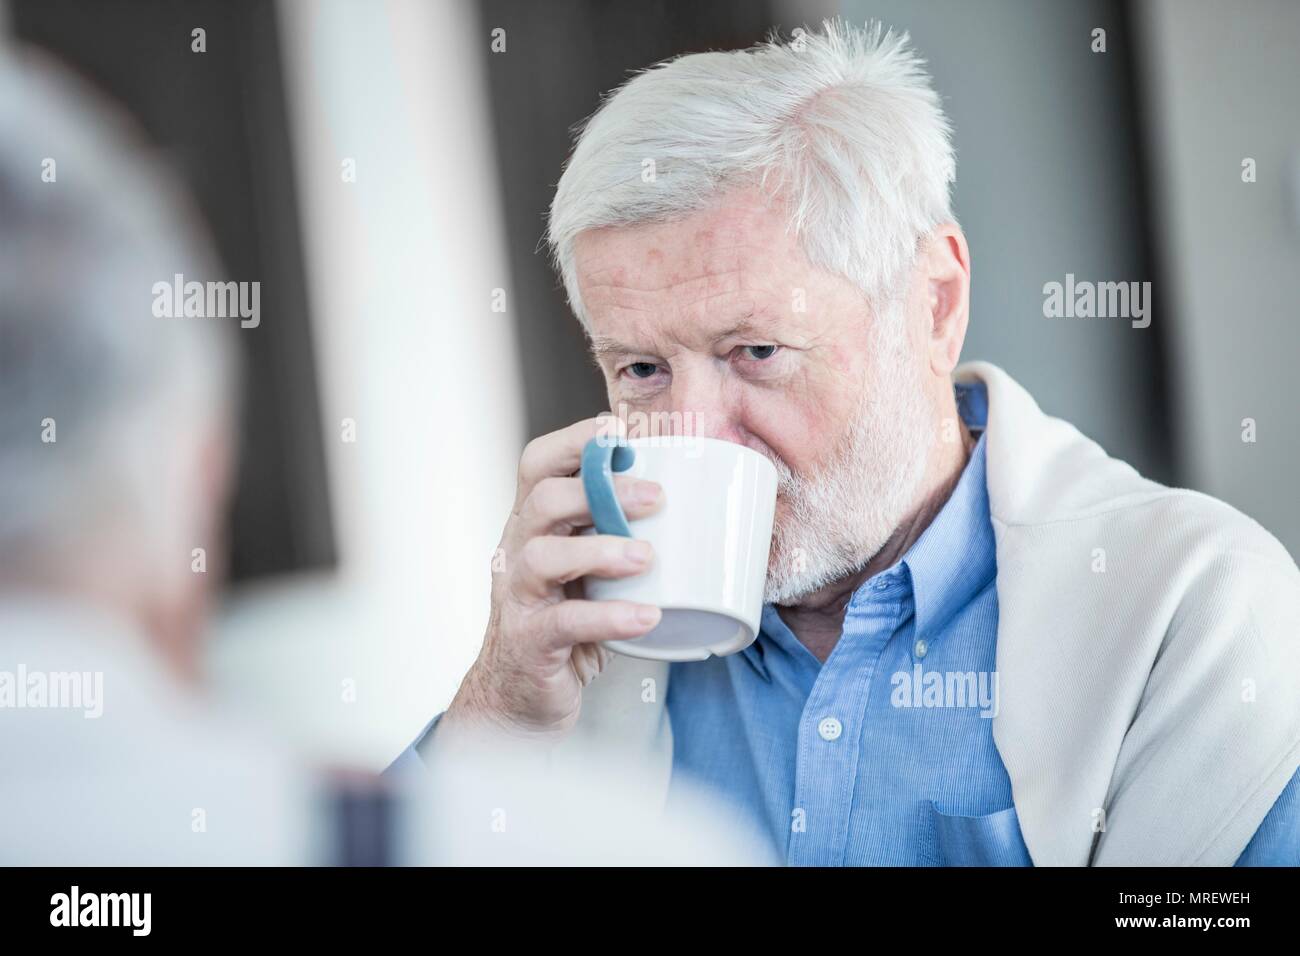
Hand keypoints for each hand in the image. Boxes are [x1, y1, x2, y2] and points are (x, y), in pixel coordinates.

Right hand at [443, 417, 662, 740]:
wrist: (522, 698)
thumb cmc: (568, 622)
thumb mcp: (589, 568)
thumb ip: (620, 532)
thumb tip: (698, 500)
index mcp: (533, 522)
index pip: (537, 463)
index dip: (575, 440)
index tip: (621, 430)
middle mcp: (516, 549)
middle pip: (542, 498)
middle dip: (601, 489)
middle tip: (657, 498)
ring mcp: (517, 595)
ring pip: (544, 555)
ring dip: (600, 549)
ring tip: (647, 557)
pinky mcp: (528, 641)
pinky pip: (564, 622)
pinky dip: (609, 616)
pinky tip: (647, 616)